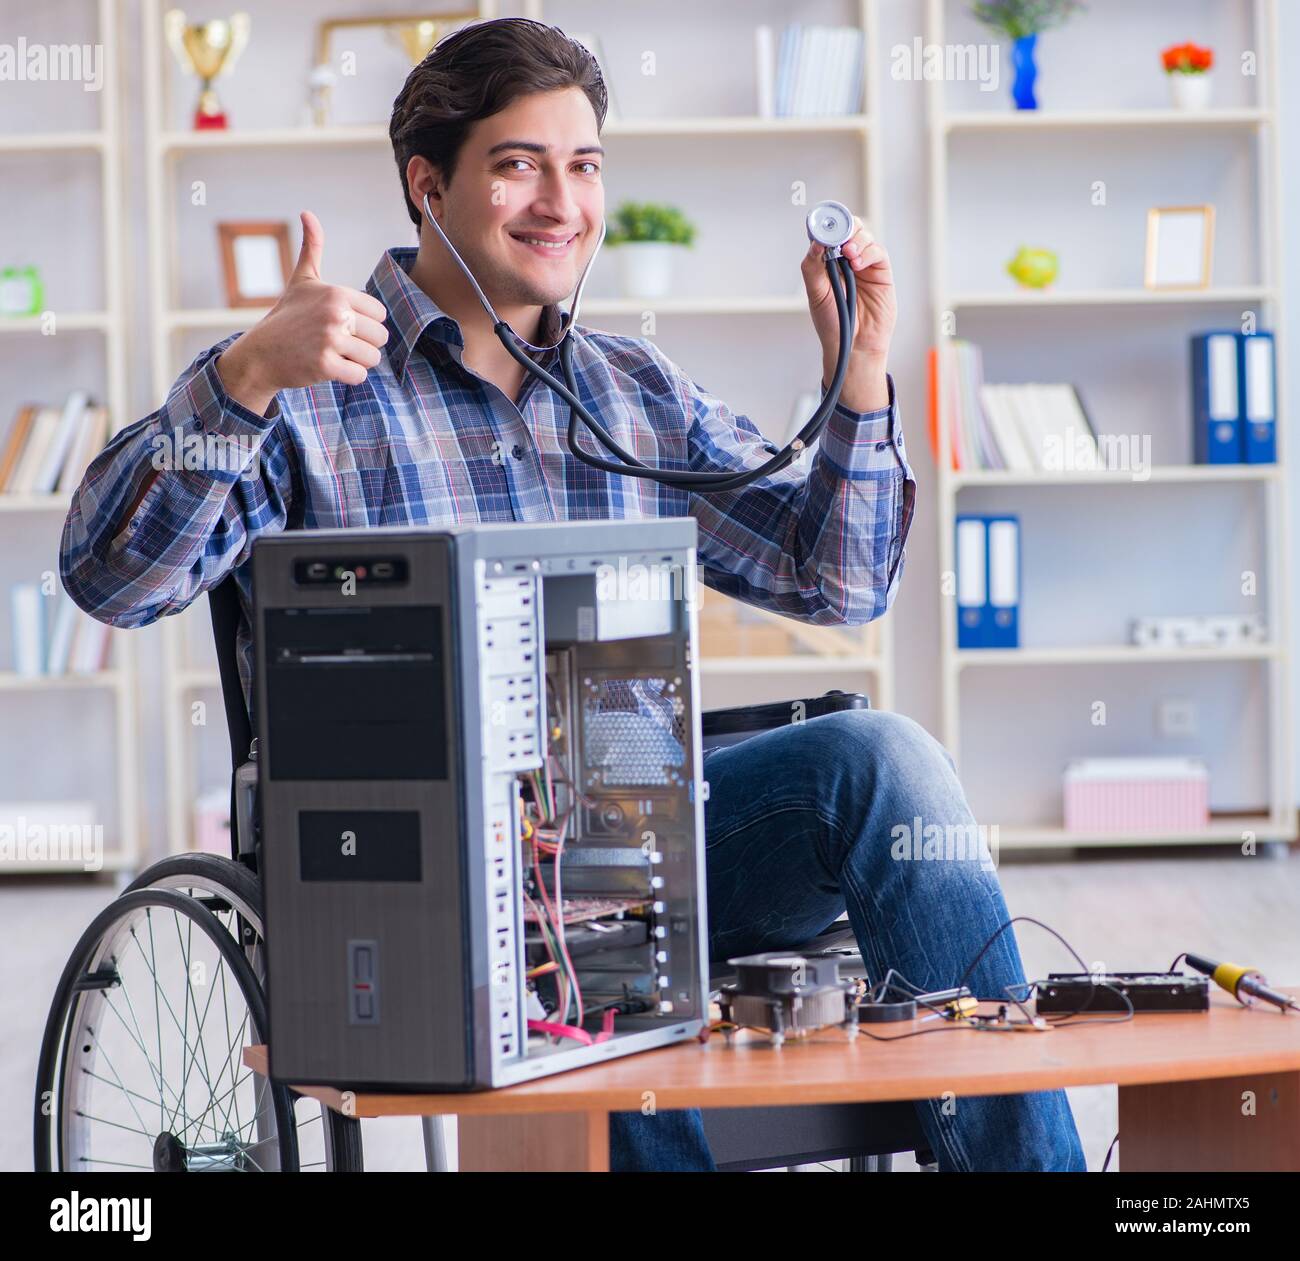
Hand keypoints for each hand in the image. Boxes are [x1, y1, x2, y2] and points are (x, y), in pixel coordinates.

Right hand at [216, 210, 389, 413]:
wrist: (260, 354)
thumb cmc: (287, 317)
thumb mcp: (301, 280)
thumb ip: (312, 248)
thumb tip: (307, 213)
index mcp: (337, 293)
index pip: (380, 314)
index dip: (365, 323)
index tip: (342, 324)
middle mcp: (335, 314)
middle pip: (381, 337)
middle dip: (364, 344)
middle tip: (337, 343)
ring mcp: (330, 340)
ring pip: (373, 358)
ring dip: (357, 362)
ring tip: (333, 354)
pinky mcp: (325, 365)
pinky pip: (359, 376)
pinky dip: (348, 377)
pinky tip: (329, 368)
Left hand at [800, 214, 895, 411]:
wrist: (854, 346)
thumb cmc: (833, 324)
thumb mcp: (816, 295)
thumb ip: (813, 267)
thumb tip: (815, 242)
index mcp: (826, 263)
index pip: (827, 234)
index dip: (826, 226)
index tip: (821, 225)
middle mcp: (845, 260)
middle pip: (848, 228)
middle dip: (843, 228)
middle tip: (838, 238)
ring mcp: (864, 265)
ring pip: (863, 235)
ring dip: (856, 239)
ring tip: (848, 253)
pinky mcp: (881, 272)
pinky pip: (877, 252)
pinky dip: (868, 252)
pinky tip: (858, 263)